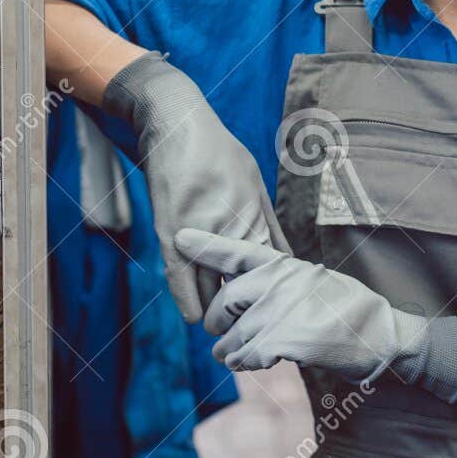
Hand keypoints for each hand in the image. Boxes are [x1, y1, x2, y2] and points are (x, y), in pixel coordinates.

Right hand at [102, 53, 289, 320]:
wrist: (176, 125)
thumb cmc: (218, 154)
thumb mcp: (254, 184)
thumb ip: (267, 222)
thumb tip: (286, 257)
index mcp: (254, 215)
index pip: (272, 268)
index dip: (278, 294)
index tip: (283, 314)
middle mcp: (231, 226)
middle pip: (246, 283)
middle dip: (252, 309)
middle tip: (258, 332)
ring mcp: (201, 232)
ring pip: (213, 285)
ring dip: (220, 310)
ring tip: (229, 330)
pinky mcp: (170, 233)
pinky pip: (181, 276)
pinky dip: (189, 298)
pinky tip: (198, 316)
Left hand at [173, 229, 456, 402]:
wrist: (382, 336)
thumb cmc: (349, 310)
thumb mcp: (313, 281)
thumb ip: (279, 282)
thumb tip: (245, 294)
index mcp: (284, 265)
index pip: (236, 251)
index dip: (205, 245)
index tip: (179, 236)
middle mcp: (278, 282)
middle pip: (223, 301)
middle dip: (219, 323)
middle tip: (223, 334)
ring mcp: (279, 310)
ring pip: (231, 337)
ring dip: (233, 351)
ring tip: (248, 354)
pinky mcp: (282, 340)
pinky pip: (245, 356)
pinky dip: (249, 363)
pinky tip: (264, 361)